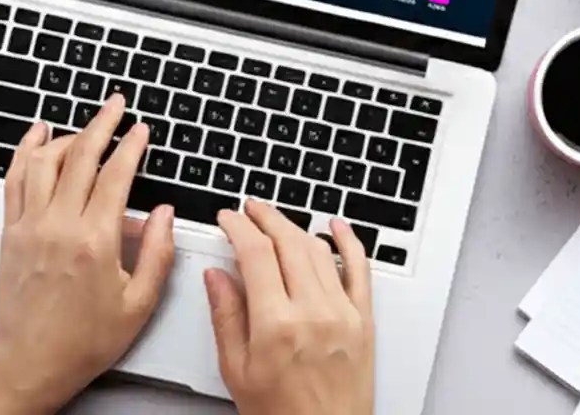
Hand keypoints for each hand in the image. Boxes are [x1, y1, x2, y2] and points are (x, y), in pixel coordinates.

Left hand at [0, 94, 175, 414]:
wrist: (32, 361)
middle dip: (102, 124)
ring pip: (45, 162)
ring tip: (86, 125)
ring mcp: (30, 227)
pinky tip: (36, 137)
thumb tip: (164, 215)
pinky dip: (25, 152)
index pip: (115, 176)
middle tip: (116, 105)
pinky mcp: (11, 233)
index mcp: (95, 242)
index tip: (141, 131)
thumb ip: (157, 253)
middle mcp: (59, 227)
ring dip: (67, 135)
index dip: (131, 146)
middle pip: (80, 157)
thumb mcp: (139, 303)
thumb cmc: (84, 340)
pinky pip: (15, 180)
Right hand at [206, 201, 375, 414]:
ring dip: (295, 227)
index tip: (228, 218)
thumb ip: (226, 318)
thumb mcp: (236, 372)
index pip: (255, 254)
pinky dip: (349, 241)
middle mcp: (313, 312)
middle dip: (266, 217)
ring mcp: (342, 313)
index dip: (239, 227)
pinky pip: (359, 269)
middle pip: (288, 243)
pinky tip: (337, 226)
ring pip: (319, 250)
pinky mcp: (363, 319)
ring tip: (277, 219)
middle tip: (250, 208)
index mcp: (276, 325)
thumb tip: (216, 277)